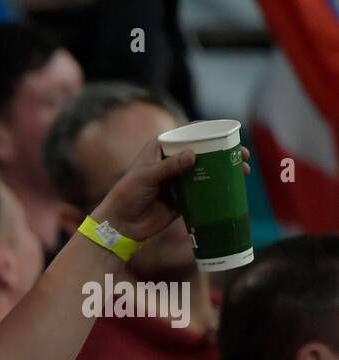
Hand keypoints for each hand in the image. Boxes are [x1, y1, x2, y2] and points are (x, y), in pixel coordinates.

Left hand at [91, 140, 250, 241]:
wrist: (120, 225)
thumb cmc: (127, 195)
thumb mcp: (146, 177)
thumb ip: (169, 167)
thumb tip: (193, 155)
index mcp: (160, 149)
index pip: (187, 134)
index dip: (208, 131)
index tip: (228, 131)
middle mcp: (171, 162)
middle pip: (202, 152)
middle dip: (223, 151)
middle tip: (242, 154)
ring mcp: (177, 181)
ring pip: (206, 172)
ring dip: (225, 170)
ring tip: (243, 170)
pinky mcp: (181, 199)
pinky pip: (202, 192)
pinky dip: (217, 190)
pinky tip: (233, 189)